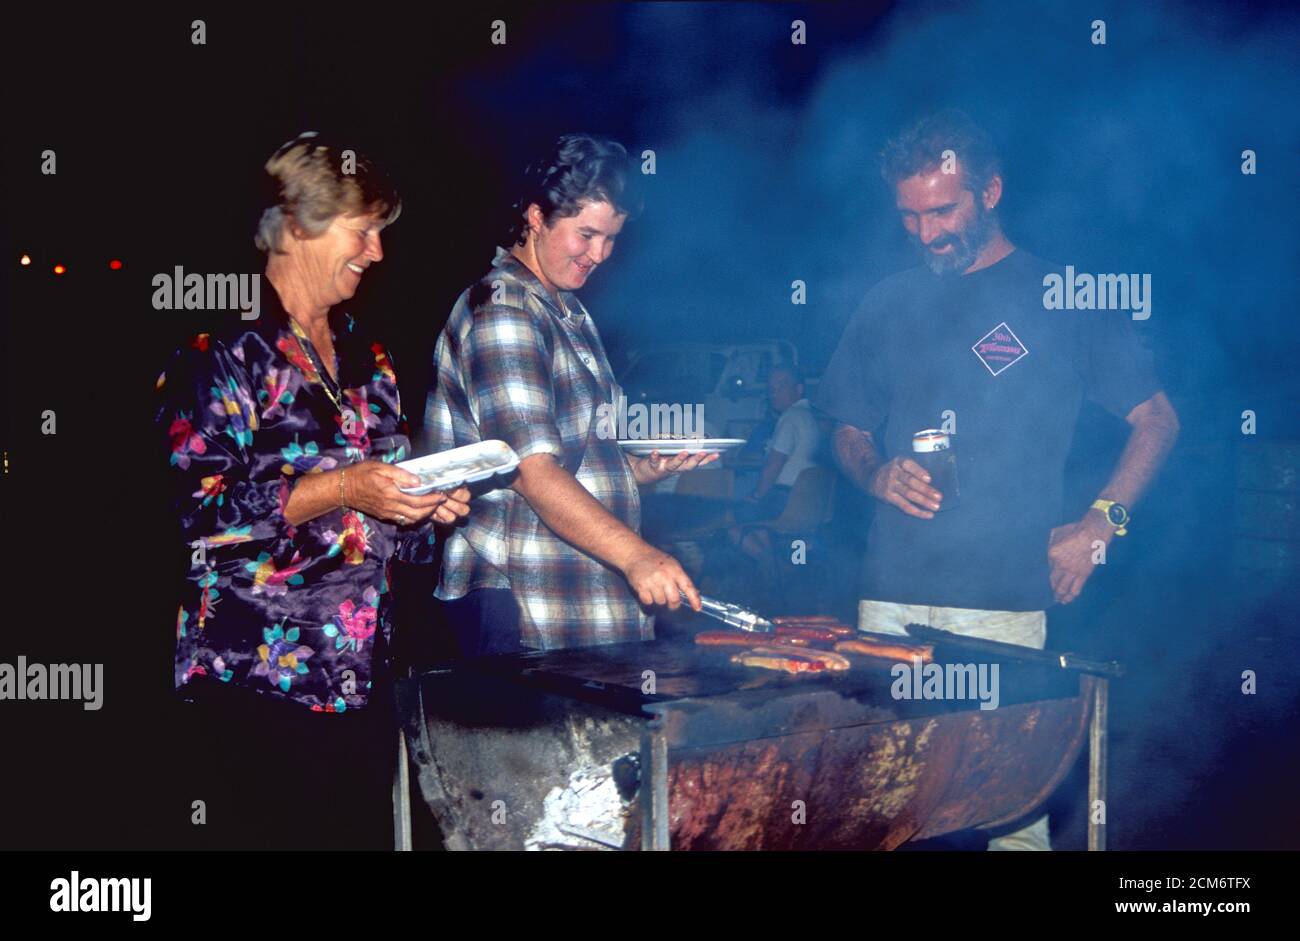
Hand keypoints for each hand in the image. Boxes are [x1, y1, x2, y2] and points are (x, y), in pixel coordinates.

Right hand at [341, 461, 471, 524]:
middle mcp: (390, 507)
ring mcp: (387, 513)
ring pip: (411, 519)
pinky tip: (418, 509)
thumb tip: (418, 481)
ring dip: (424, 514)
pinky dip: (414, 516)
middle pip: (417, 514)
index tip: (442, 495)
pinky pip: (403, 519)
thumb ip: (400, 474)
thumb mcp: (380, 467)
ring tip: (432, 505)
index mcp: (391, 494)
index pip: (417, 501)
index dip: (432, 500)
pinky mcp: (384, 516)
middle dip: (432, 508)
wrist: (342, 488)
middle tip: (440, 500)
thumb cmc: (361, 474)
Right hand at [620, 545, 701, 611]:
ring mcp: (652, 582)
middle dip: (673, 604)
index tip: (697, 608)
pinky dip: (648, 599)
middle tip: (671, 602)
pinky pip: (649, 602)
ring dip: (659, 599)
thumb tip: (691, 594)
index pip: (688, 586)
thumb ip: (680, 578)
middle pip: (674, 600)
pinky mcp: (641, 587)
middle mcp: (665, 576)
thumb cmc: (655, 559)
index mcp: (675, 570)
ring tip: (655, 590)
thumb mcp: (672, 564)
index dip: (694, 599)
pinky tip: (647, 590)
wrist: (635, 554)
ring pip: (661, 602)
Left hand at [628, 448, 719, 484]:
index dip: (708, 459)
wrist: (642, 473)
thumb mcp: (674, 457)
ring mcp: (664, 467)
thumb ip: (684, 450)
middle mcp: (675, 468)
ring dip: (679, 459)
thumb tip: (696, 438)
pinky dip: (655, 456)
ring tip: (684, 452)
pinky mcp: (652, 466)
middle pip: (688, 465)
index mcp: (682, 464)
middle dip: (696, 459)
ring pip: (674, 465)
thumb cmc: (661, 461)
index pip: (698, 462)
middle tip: (703, 452)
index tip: (717, 453)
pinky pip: (654, 461)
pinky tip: (655, 451)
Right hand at [868, 457, 942, 518]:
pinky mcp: (889, 497)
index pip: (908, 465)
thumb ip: (914, 469)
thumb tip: (933, 483)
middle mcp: (894, 473)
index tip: (929, 479)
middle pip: (910, 482)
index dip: (918, 472)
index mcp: (899, 462)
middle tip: (939, 497)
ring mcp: (890, 486)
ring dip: (924, 501)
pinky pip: (904, 506)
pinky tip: (928, 514)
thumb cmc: (895, 470)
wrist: (872, 476)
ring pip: (909, 494)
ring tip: (936, 506)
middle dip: (925, 490)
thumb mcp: (901, 463)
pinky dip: (917, 511)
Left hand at [1047, 513, 1111, 603]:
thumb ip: (1049, 542)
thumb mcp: (1056, 533)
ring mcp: (1072, 571)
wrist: (1093, 533)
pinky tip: (1067, 600)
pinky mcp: (1083, 574)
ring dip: (1059, 595)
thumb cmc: (1074, 530)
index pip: (1045, 568)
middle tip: (1047, 594)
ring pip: (1063, 588)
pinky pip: (1076, 588)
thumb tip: (1045, 548)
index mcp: (1052, 554)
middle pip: (1052, 581)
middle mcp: (1060, 565)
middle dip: (1049, 589)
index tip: (1039, 580)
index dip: (1042, 575)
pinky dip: (1071, 596)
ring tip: (1057, 599)